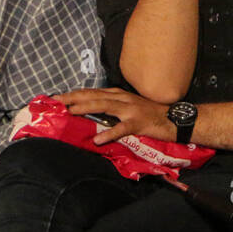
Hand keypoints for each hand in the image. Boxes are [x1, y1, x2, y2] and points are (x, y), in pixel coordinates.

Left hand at [54, 87, 178, 144]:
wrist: (176, 119)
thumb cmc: (152, 115)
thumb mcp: (131, 107)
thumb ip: (113, 108)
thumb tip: (92, 114)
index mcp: (120, 95)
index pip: (93, 92)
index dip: (75, 93)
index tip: (58, 96)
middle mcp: (123, 99)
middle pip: (95, 95)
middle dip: (74, 97)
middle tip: (57, 100)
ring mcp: (131, 110)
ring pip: (105, 106)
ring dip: (87, 107)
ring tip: (71, 111)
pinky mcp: (139, 123)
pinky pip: (122, 129)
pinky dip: (110, 134)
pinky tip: (99, 139)